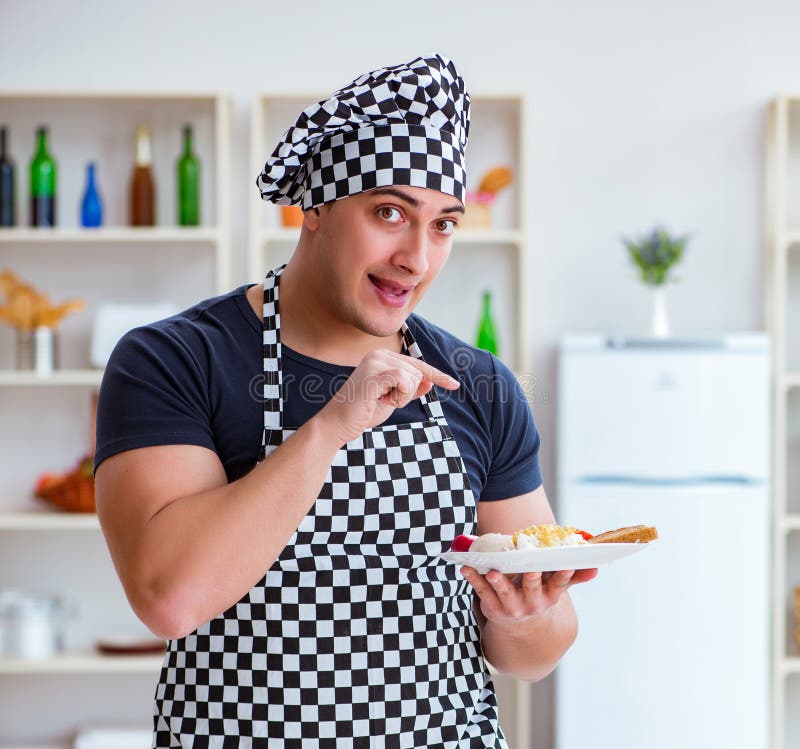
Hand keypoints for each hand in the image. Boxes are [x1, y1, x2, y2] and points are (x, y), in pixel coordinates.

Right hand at [315, 348, 458, 444]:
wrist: (337, 425)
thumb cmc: (362, 412)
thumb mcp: (392, 400)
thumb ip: (410, 389)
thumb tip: (429, 381)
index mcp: (382, 357)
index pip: (417, 365)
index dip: (437, 375)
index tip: (455, 384)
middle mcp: (379, 354)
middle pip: (417, 372)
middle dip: (407, 394)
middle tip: (383, 401)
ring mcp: (375, 361)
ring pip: (413, 378)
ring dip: (401, 397)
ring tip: (379, 400)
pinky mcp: (374, 373)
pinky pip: (404, 381)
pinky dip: (399, 396)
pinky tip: (381, 400)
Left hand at [461, 566, 597, 625]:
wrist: (521, 630)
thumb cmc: (539, 597)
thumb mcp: (555, 589)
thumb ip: (573, 577)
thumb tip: (595, 567)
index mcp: (549, 596)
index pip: (558, 585)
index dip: (562, 576)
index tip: (563, 566)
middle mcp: (532, 603)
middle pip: (532, 588)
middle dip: (531, 578)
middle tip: (531, 568)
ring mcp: (512, 607)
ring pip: (505, 593)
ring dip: (498, 582)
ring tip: (493, 571)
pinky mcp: (493, 607)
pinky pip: (482, 592)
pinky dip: (473, 580)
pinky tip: (466, 568)